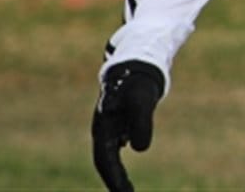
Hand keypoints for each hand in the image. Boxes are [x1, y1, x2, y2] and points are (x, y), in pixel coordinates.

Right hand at [91, 60, 164, 191]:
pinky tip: (124, 174)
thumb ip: (142, 123)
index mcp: (103, 126)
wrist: (136, 65)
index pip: (104, 159)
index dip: (113, 178)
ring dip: (115, 174)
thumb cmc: (138, 82)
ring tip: (126, 191)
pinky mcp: (118, 124)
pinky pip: (114, 148)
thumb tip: (139, 150)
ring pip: (108, 156)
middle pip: (104, 161)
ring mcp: (108, 127)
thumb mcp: (142, 101)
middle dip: (113, 181)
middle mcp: (102, 129)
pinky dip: (118, 163)